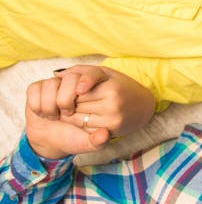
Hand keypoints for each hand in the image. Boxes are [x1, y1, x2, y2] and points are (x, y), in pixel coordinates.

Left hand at [25, 65, 155, 159]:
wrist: (143, 106)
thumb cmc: (122, 86)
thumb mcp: (105, 73)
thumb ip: (82, 72)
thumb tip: (57, 76)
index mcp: (111, 88)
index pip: (76, 90)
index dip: (72, 90)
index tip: (76, 90)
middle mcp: (112, 105)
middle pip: (76, 104)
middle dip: (72, 102)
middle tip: (78, 99)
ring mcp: (112, 120)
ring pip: (76, 118)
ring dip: (74, 114)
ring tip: (83, 107)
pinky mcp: (110, 132)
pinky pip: (84, 128)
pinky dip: (81, 123)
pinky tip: (88, 116)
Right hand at [25, 75, 110, 159]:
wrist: (51, 140)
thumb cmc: (74, 138)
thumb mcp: (89, 143)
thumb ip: (99, 141)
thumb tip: (104, 135)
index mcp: (94, 90)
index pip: (93, 76)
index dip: (85, 86)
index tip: (78, 96)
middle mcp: (77, 81)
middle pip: (72, 77)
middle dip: (65, 102)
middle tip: (67, 114)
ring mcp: (56, 82)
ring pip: (51, 84)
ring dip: (50, 106)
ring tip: (56, 115)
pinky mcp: (38, 87)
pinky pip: (35, 90)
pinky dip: (37, 105)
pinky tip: (43, 112)